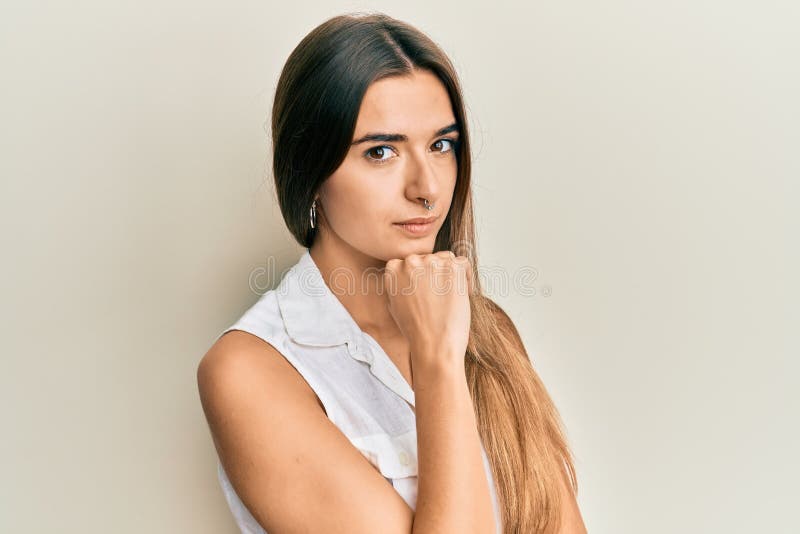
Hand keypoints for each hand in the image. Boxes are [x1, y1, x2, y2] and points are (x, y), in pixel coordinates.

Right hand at [383, 251, 474, 371]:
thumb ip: (399, 284)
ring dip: (451, 274)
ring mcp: (431, 263)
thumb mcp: (394, 304)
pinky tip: (463, 293)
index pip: (410, 261)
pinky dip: (466, 276)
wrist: (433, 345)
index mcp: (393, 269)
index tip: (427, 290)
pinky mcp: (452, 268)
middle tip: (441, 296)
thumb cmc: (415, 330)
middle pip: (428, 258)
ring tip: (451, 296)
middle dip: (436, 275)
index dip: (421, 276)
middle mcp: (410, 262)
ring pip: (446, 259)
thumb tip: (408, 275)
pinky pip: (463, 262)